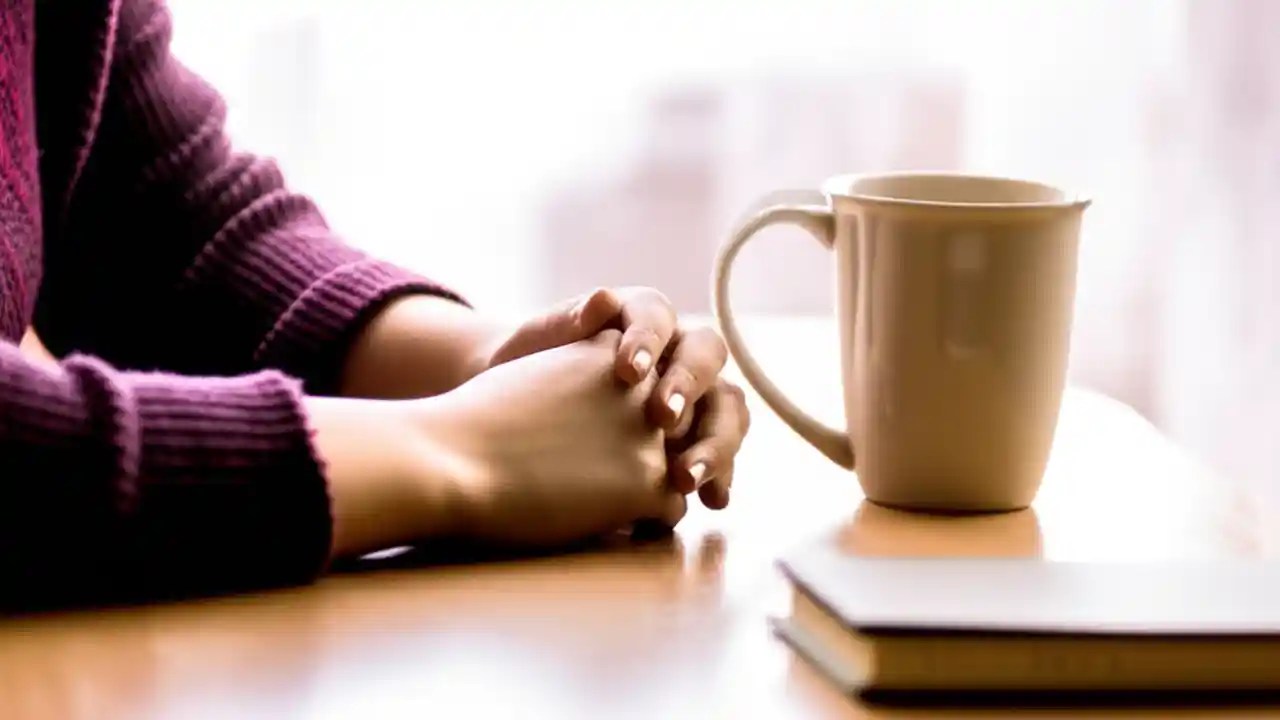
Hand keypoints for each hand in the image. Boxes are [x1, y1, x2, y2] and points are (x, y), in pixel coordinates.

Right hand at [416, 329, 685, 547]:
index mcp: (612, 350)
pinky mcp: (649, 480)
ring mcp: (652, 433)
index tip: (616, 442)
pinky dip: (647, 524)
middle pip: (679, 425)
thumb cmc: (476, 424)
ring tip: (619, 507)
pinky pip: (672, 510)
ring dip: (658, 489)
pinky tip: (614, 528)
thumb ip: (580, 382)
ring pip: (682, 467)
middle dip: (663, 451)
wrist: (453, 459)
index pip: (656, 383)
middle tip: (626, 478)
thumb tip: (594, 409)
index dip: (641, 417)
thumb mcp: (538, 375)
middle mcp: (643, 384)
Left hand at [483, 287, 750, 507]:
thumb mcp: (534, 346)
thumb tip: (603, 299)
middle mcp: (678, 348)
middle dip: (688, 387)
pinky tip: (710, 500)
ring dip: (716, 440)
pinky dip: (720, 474)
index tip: (626, 373)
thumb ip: (564, 324)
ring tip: (687, 478)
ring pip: (727, 405)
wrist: (524, 411)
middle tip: (662, 420)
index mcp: (642, 315)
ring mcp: (695, 394)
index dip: (648, 341)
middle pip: (706, 357)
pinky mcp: (696, 435)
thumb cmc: (529, 369)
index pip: (657, 317)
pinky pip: (721, 449)